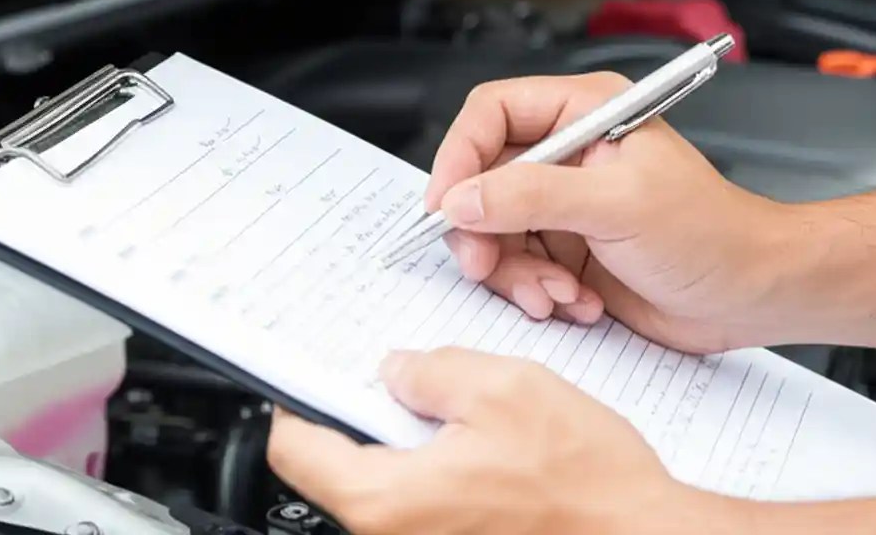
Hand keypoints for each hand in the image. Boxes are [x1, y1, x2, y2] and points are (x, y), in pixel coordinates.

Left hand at [267, 347, 748, 534]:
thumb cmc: (582, 480)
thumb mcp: (501, 388)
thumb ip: (431, 371)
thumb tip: (398, 371)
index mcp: (387, 498)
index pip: (295, 451)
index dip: (293, 400)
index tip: (304, 372)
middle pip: (337, 468)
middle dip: (358, 413)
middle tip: (388, 373)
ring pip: (381, 482)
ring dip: (401, 438)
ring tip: (443, 402)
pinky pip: (419, 503)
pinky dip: (430, 465)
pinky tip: (472, 439)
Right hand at [425, 73, 797, 352]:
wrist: (751, 294)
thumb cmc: (712, 233)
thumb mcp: (618, 205)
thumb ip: (532, 195)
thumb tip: (462, 198)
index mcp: (584, 113)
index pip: (491, 115)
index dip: (459, 157)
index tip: (445, 206)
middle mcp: (568, 156)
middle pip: (481, 181)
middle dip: (482, 231)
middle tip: (487, 264)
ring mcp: (565, 207)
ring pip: (493, 233)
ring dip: (515, 272)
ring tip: (558, 291)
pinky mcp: (567, 252)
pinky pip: (518, 270)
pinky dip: (537, 293)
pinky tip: (578, 302)